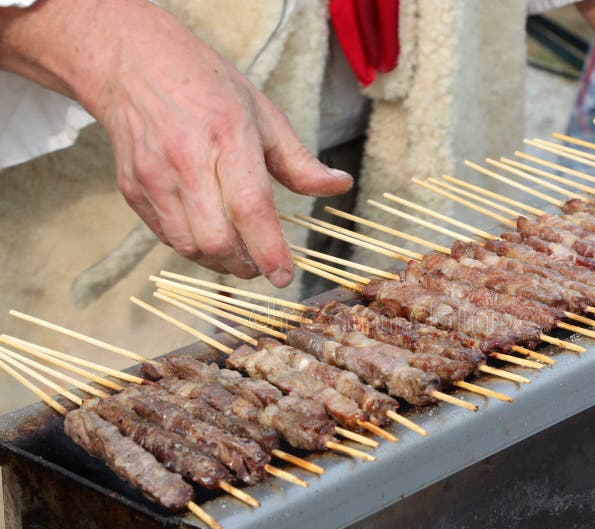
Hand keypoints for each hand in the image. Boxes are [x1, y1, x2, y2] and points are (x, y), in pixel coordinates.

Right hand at [0, 0, 352, 285]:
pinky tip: (209, 236)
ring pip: (189, 246)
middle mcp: (186, 159)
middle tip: (262, 265)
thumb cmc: (207, 87)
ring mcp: (153, 176)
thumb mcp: (263, 114)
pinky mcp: (132, 189)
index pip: (251, 208)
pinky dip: (193, 247)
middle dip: (245, 264)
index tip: (285, 275)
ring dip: (219, 262)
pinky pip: (166, 236)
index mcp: (228, 136)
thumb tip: (339, 186)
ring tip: (239, 256)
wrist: (133, 64)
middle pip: (216, 239)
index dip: (270, 250)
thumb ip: (299, 161)